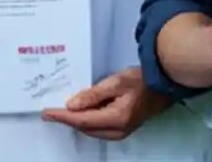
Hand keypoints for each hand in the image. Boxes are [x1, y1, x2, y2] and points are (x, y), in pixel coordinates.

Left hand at [42, 67, 169, 140]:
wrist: (164, 83)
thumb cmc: (142, 79)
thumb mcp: (117, 81)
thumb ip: (93, 94)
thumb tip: (71, 105)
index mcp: (117, 119)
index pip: (82, 120)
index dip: (62, 116)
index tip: (46, 112)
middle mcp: (118, 130)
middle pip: (85, 127)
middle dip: (67, 119)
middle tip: (51, 110)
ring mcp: (122, 132)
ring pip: (91, 129)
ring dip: (77, 120)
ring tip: (62, 111)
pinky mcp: (123, 129)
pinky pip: (99, 128)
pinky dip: (88, 121)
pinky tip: (82, 112)